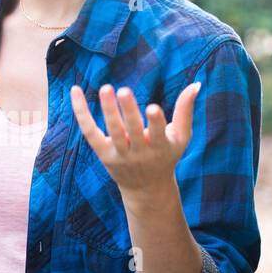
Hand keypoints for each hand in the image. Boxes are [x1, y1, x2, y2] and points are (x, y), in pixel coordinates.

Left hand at [69, 81, 201, 200]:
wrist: (146, 188)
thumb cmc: (166, 156)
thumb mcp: (181, 137)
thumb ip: (186, 111)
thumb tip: (196, 84)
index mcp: (160, 148)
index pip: (157, 134)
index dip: (155, 123)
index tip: (153, 108)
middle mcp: (139, 152)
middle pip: (132, 132)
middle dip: (128, 112)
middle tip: (123, 91)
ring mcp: (119, 154)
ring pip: (112, 132)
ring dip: (108, 110)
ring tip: (106, 89)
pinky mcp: (103, 153)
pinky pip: (90, 132)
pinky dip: (81, 113)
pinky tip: (75, 91)